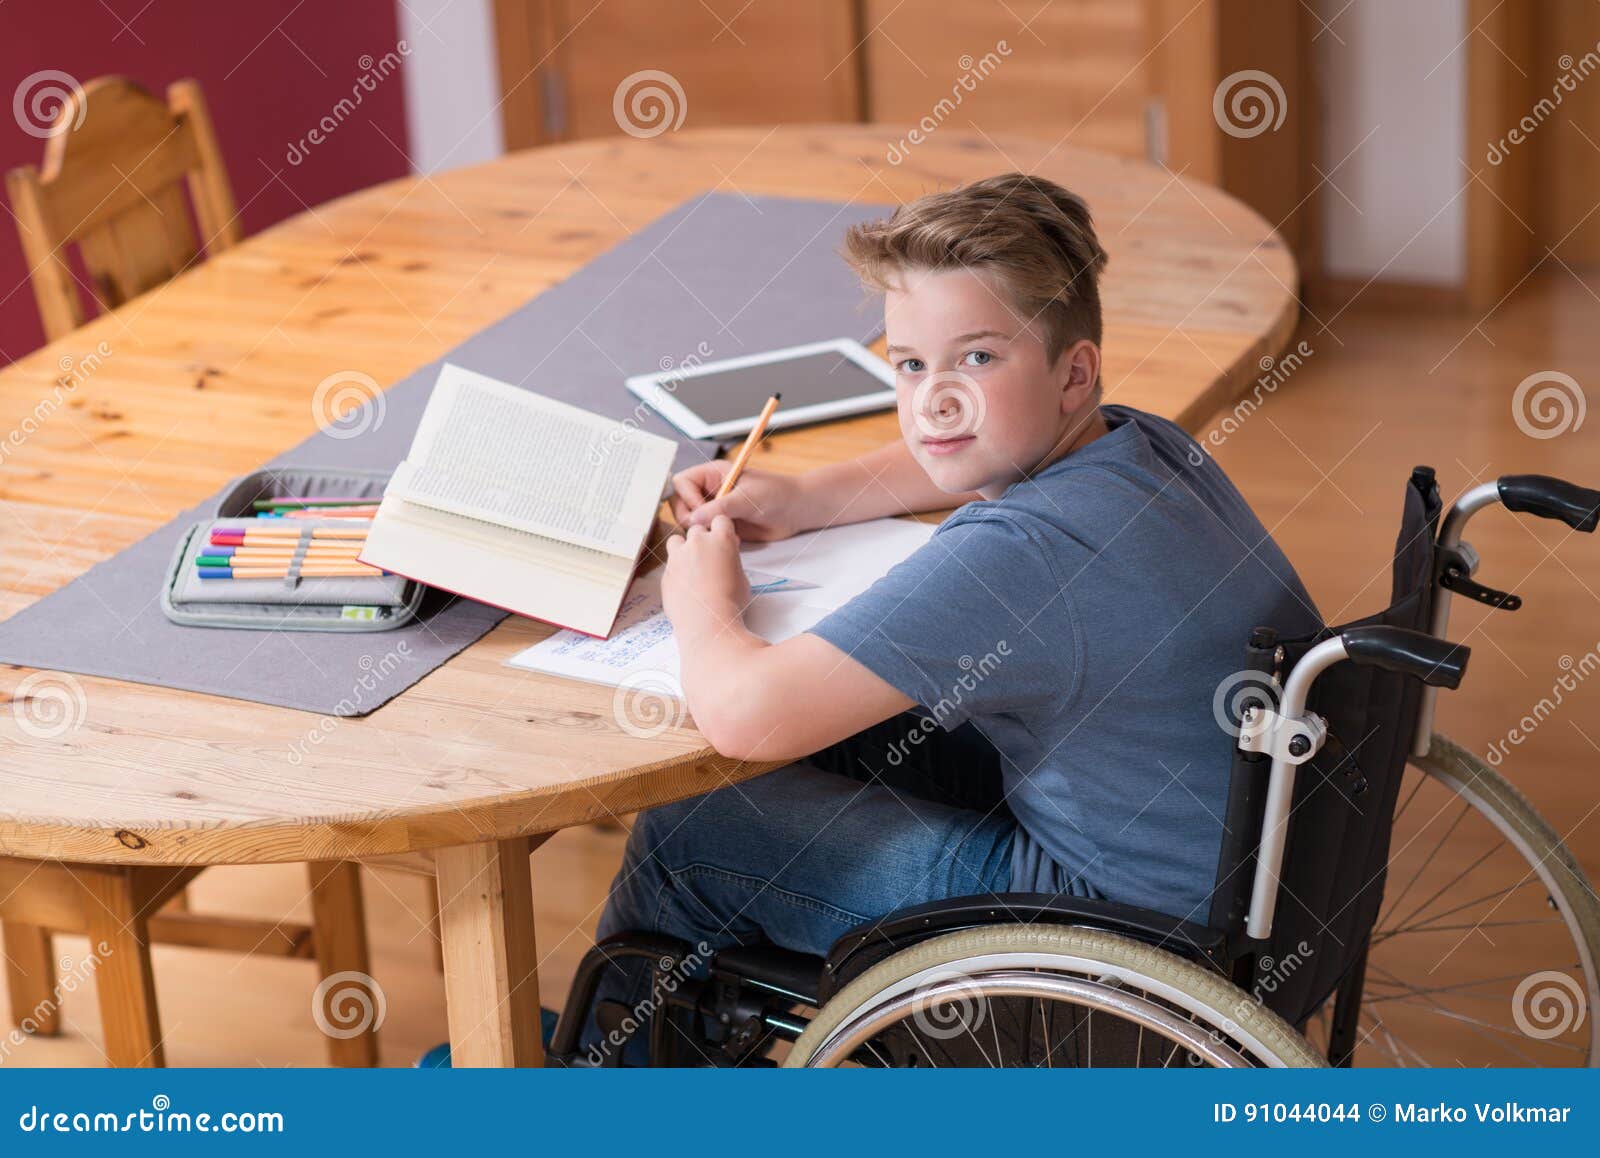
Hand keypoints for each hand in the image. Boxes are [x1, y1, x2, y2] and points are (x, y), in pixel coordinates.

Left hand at [662, 515, 750, 631]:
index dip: (722, 529)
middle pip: (697, 529)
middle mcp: (698, 543)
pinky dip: (676, 570)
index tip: (723, 539)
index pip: (721, 519)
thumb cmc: (730, 605)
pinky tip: (685, 585)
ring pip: (677, 541)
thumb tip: (724, 561)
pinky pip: (670, 564)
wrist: (708, 624)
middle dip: (702, 540)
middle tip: (709, 557)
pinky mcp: (666, 573)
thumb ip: (730, 560)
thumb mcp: (741, 577)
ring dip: (683, 549)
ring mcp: (679, 557)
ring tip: (691, 567)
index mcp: (721, 540)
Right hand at [669, 462, 810, 541]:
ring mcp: (715, 508)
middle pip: (680, 503)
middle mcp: (710, 490)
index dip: (687, 498)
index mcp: (713, 474)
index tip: (701, 511)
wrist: (796, 511)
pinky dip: (711, 539)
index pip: (682, 482)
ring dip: (701, 530)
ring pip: (690, 521)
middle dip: (689, 517)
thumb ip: (720, 507)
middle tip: (706, 527)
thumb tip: (695, 518)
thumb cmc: (776, 494)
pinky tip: (730, 538)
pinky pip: (705, 534)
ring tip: (722, 531)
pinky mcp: (722, 525)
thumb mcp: (747, 498)